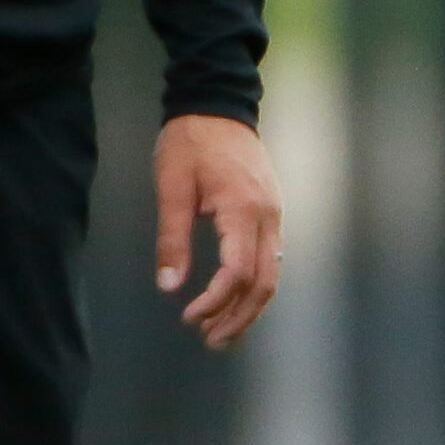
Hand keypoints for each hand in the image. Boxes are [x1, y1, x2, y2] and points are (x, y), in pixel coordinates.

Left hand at [153, 113, 282, 349]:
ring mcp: (275, 212)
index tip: (188, 317)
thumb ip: (172, 238)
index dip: (214, 302)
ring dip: (248, 306)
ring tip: (220, 330)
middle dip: (239, 317)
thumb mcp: (171, 187)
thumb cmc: (190, 143)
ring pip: (272, 272)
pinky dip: (254, 284)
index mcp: (243, 209)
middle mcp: (268, 215)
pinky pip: (270, 256)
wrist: (218, 104)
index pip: (237, 272)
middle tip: (209, 340)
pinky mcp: (272, 209)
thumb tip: (169, 286)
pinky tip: (233, 297)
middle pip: (264, 282)